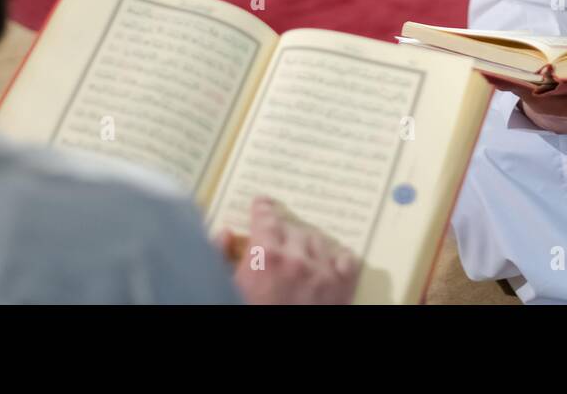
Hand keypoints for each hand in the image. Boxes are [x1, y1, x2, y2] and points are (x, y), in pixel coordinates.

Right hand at [217, 196, 358, 303]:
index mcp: (265, 256)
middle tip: (277, 236)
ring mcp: (323, 274)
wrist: (279, 362)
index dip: (262, 209)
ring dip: (307, 243)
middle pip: (293, 229)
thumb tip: (227, 233)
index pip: (266, 218)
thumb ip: (219, 257)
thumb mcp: (224, 288)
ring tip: (300, 249)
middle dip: (282, 231)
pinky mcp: (342, 290)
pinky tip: (330, 261)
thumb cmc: (247, 310)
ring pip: (319, 241)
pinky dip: (338, 257)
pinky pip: (346, 260)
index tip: (262, 204)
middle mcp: (297, 258)